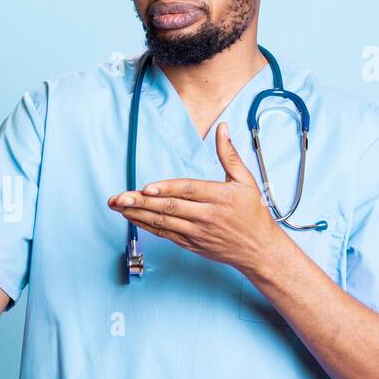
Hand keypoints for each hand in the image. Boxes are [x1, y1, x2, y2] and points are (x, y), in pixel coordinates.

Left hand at [106, 121, 283, 274]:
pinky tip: (133, 218)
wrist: (259, 249)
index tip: (146, 187)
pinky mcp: (191, 244)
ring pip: (164, 222)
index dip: (166, 189)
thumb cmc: (254, 213)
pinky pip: (166, 234)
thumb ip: (229, 154)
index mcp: (220, 197)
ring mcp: (197, 232)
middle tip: (119, 197)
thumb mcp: (246, 180)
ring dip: (138, 214)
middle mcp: (207, 216)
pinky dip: (147, 226)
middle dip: (141, 202)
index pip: (188, 191)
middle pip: (170, 207)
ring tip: (118, 206)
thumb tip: (222, 128)